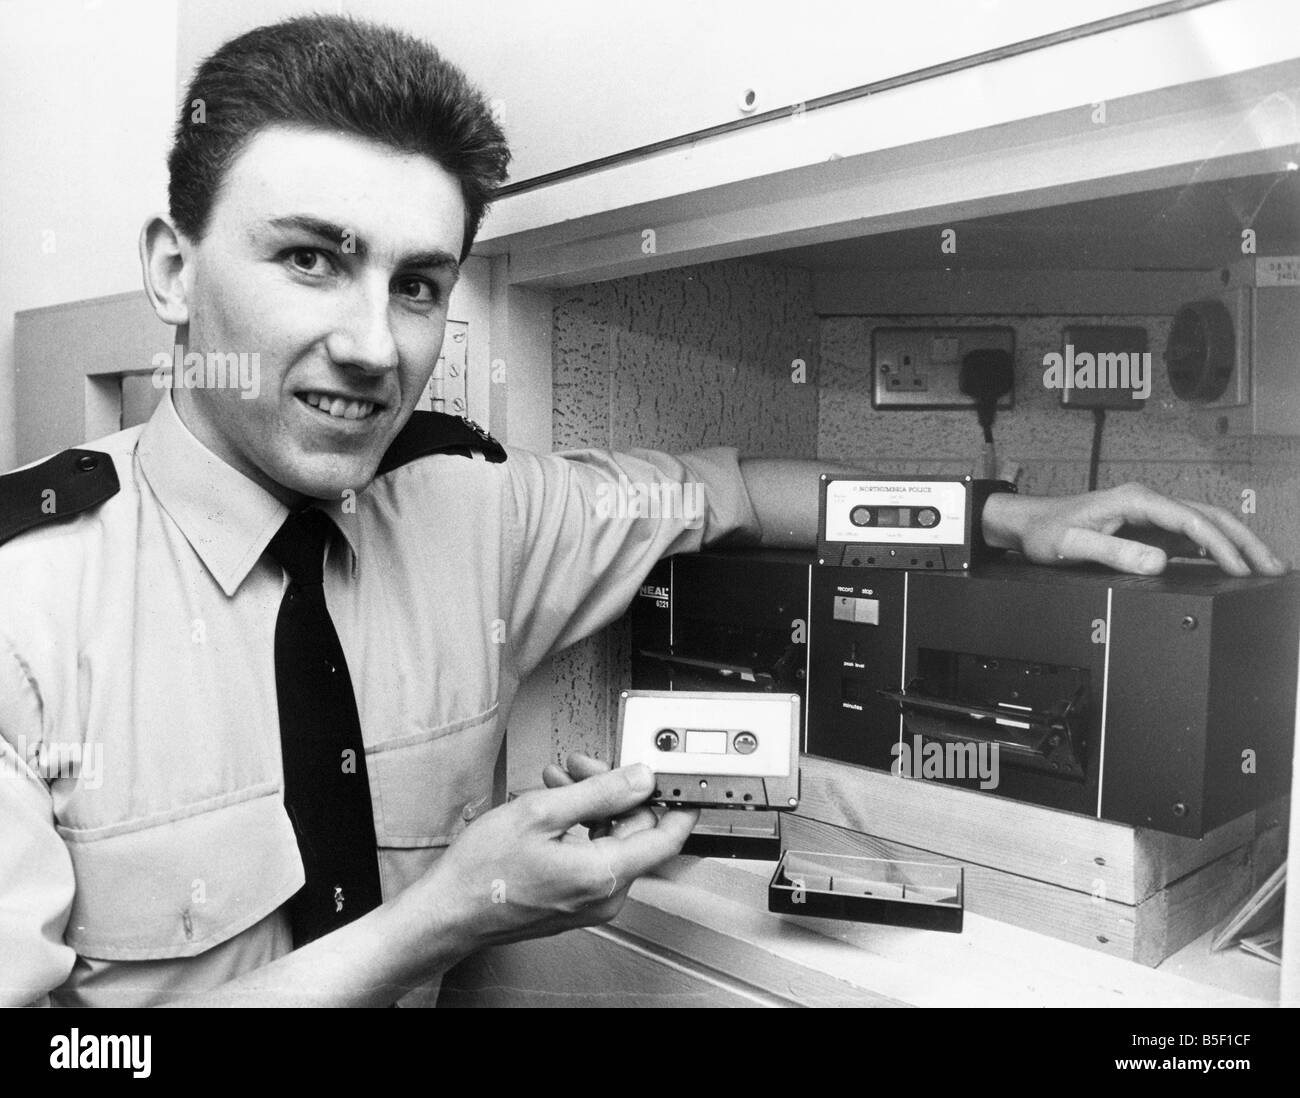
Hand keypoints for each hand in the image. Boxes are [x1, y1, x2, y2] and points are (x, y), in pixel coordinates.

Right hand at [402, 761, 696, 962]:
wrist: (449, 911)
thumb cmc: (482, 872)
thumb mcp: (541, 813)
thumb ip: (599, 793)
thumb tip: (639, 778)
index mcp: (603, 874)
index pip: (666, 837)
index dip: (678, 803)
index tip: (682, 781)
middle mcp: (605, 894)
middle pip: (634, 832)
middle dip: (613, 791)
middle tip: (583, 767)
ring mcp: (590, 901)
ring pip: (611, 840)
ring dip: (591, 805)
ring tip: (558, 782)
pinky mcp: (574, 900)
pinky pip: (593, 856)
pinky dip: (579, 826)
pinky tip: (554, 805)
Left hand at [983, 483, 1288, 575]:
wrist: (1027, 523)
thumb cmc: (1045, 532)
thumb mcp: (1071, 545)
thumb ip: (1113, 552)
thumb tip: (1158, 563)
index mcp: (1135, 500)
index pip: (1190, 519)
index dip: (1220, 544)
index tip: (1239, 568)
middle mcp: (1148, 502)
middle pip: (1209, 515)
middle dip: (1245, 540)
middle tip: (1273, 566)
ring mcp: (1151, 514)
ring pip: (1205, 523)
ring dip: (1237, 542)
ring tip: (1267, 566)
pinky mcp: (1149, 528)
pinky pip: (1191, 535)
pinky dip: (1217, 547)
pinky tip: (1233, 564)